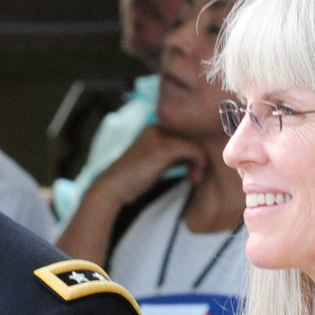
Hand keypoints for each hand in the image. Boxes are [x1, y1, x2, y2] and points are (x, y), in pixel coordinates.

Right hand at [89, 126, 210, 203]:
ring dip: (201, 163)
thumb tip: (196, 158)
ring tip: (195, 179)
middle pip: (192, 136)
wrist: (113, 187)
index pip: (185, 133)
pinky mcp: (163, 148)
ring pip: (195, 142)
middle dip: (200, 157)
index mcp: (155, 129)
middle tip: (197, 176)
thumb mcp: (157, 163)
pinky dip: (199, 164)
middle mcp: (157, 128)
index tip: (194, 171)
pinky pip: (193, 150)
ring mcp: (160, 136)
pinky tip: (193, 178)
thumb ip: (174, 157)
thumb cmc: (133, 180)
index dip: (194, 151)